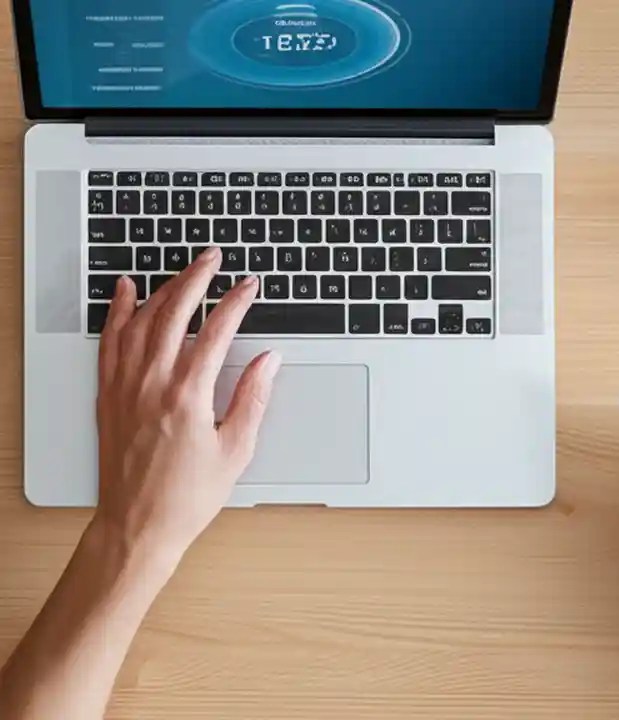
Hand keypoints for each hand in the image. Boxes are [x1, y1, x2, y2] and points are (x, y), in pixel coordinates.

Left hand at [94, 250, 279, 567]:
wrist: (137, 526)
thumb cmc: (186, 497)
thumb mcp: (236, 450)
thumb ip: (253, 398)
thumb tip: (268, 361)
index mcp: (187, 397)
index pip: (215, 332)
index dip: (236, 303)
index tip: (250, 286)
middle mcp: (151, 384)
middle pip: (173, 313)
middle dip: (196, 279)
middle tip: (213, 259)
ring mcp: (125, 387)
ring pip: (140, 321)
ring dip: (162, 289)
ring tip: (182, 270)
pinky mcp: (108, 395)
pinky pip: (109, 341)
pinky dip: (117, 312)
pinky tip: (124, 293)